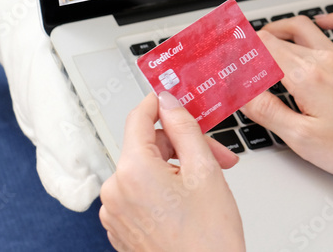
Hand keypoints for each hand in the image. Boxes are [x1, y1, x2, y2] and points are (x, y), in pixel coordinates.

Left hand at [99, 92, 245, 251]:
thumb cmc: (208, 239)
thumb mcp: (204, 170)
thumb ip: (185, 128)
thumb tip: (170, 102)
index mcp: (132, 171)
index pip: (139, 117)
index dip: (160, 102)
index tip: (173, 95)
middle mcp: (115, 191)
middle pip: (147, 147)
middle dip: (183, 146)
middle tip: (217, 155)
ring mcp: (115, 214)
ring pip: (145, 171)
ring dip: (176, 169)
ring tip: (206, 185)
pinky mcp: (121, 230)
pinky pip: (140, 195)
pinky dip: (163, 191)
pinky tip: (190, 202)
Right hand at [242, 13, 332, 184]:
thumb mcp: (301, 139)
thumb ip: (267, 112)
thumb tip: (244, 93)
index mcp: (307, 77)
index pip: (262, 50)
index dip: (239, 52)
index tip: (224, 60)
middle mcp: (325, 60)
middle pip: (279, 36)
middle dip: (253, 42)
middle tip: (236, 53)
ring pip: (306, 27)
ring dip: (282, 28)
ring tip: (264, 39)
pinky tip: (322, 23)